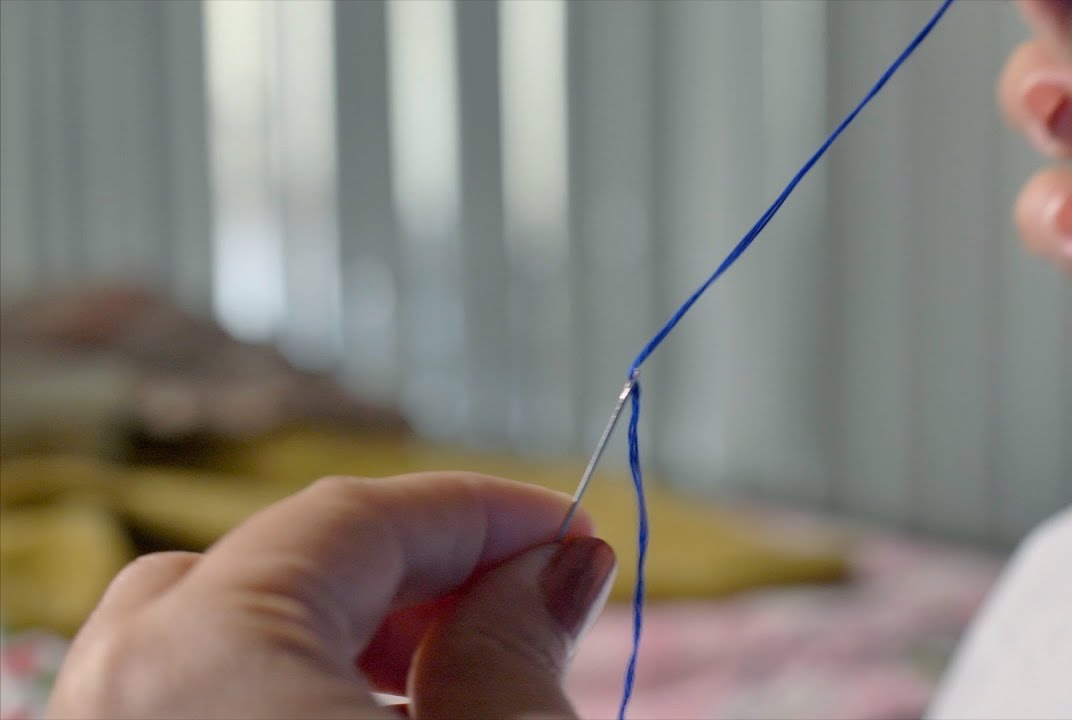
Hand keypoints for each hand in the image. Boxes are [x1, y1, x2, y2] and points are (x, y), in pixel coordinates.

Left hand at [48, 473, 613, 718]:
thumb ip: (519, 645)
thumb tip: (559, 562)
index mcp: (199, 663)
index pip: (354, 519)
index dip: (483, 508)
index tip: (570, 530)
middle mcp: (109, 700)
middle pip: (270, 569)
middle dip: (410, 571)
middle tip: (521, 599)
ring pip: (216, 646)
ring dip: (347, 635)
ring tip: (453, 672)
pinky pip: (187, 708)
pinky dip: (282, 694)